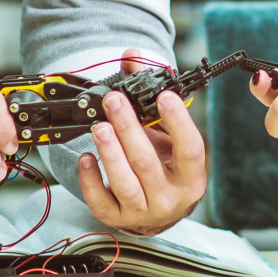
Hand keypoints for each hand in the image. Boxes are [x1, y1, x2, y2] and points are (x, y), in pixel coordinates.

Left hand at [75, 52, 208, 234]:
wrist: (160, 210)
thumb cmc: (167, 166)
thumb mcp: (168, 135)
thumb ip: (151, 98)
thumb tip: (132, 58)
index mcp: (191, 175)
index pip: (189, 148)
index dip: (178, 121)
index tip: (164, 96)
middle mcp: (171, 196)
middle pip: (148, 161)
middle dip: (128, 128)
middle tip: (115, 101)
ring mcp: (144, 211)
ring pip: (125, 182)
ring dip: (110, 152)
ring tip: (99, 127)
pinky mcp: (119, 218)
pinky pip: (102, 201)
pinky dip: (91, 179)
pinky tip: (86, 158)